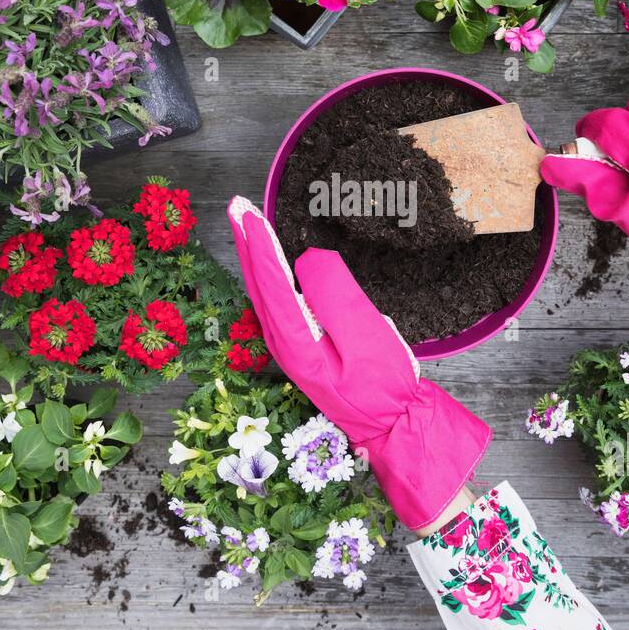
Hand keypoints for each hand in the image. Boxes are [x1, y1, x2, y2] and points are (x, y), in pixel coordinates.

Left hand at [227, 197, 490, 530]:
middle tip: (236, 205)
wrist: (393, 424)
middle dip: (247, 242)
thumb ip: (335, 296)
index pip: (271, 280)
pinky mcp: (301, 347)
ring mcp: (289, 346)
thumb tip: (309, 259)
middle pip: (258, 283)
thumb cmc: (384, 383)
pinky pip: (276, 302)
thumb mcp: (366, 337)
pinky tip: (269, 263)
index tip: (248, 209)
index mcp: (295, 339)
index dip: (259, 242)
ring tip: (246, 225)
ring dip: (254, 256)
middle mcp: (283, 342)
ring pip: (263, 292)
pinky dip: (268, 274)